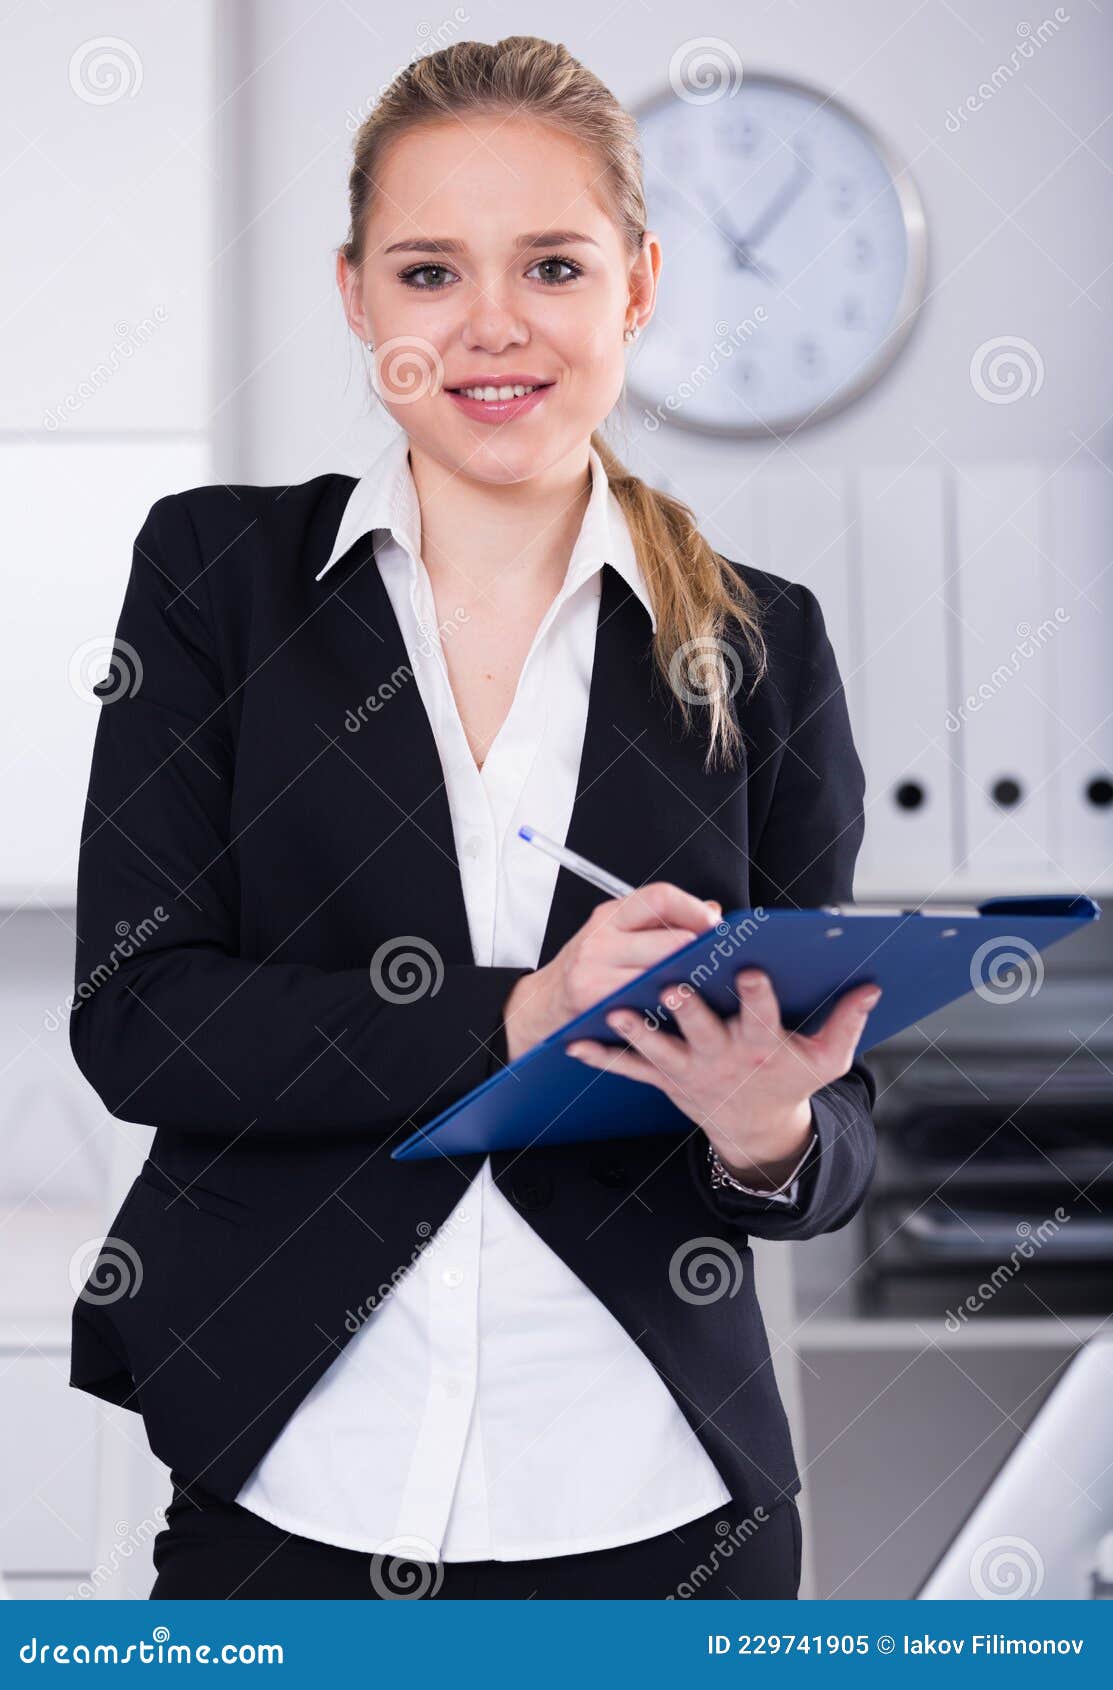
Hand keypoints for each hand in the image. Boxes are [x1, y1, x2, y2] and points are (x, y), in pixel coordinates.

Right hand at [502, 883, 720, 1063]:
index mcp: (612, 914)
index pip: (660, 897)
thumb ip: (662, 922)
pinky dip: (664, 1006)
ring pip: (659, 972)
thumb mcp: (619, 935)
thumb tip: (712, 910)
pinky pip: (640, 1002)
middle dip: (701, 952)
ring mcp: (593, 967)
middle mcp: (601, 936)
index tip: (717, 925)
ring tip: (708, 987)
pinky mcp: (591, 997)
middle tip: (722, 963)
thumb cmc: (590, 968)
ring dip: (689, 981)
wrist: (541, 1004)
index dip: (695, 910)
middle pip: (668, 938)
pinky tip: (679, 1011)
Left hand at [565, 968, 881, 1188]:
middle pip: (703, 1031)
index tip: (752, 971)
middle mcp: (722, 1057)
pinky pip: (628, 1070)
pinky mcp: (664, 1079)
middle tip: (674, 988)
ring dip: (637, 1031)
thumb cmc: (788, 1083)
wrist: (754, 1131)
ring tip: (615, 1011)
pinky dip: (602, 1057)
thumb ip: (847, 1022)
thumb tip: (872, 988)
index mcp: (762, 1045)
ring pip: (658, 1049)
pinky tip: (576, 1044)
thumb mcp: (827, 1059)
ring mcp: (689, 1070)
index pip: (762, 1016)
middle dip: (688, 1010)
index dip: (758, 995)